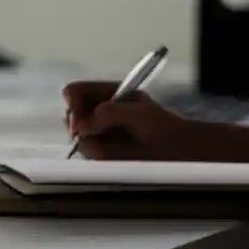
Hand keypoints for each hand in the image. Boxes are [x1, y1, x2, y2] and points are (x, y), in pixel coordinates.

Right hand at [62, 81, 198, 160]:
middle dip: (78, 126)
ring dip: (93, 144)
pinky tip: (119, 155)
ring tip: (118, 147)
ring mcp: (100, 133)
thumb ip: (108, 113)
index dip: (73, 103)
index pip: (75, 92)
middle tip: (91, 134)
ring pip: (78, 139)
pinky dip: (100, 156)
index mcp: (109, 94)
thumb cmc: (164, 128)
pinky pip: (89, 154)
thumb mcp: (138, 113)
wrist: (179, 153)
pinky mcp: (102, 153)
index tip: (78, 120)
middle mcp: (100, 112)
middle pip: (70, 115)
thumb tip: (84, 125)